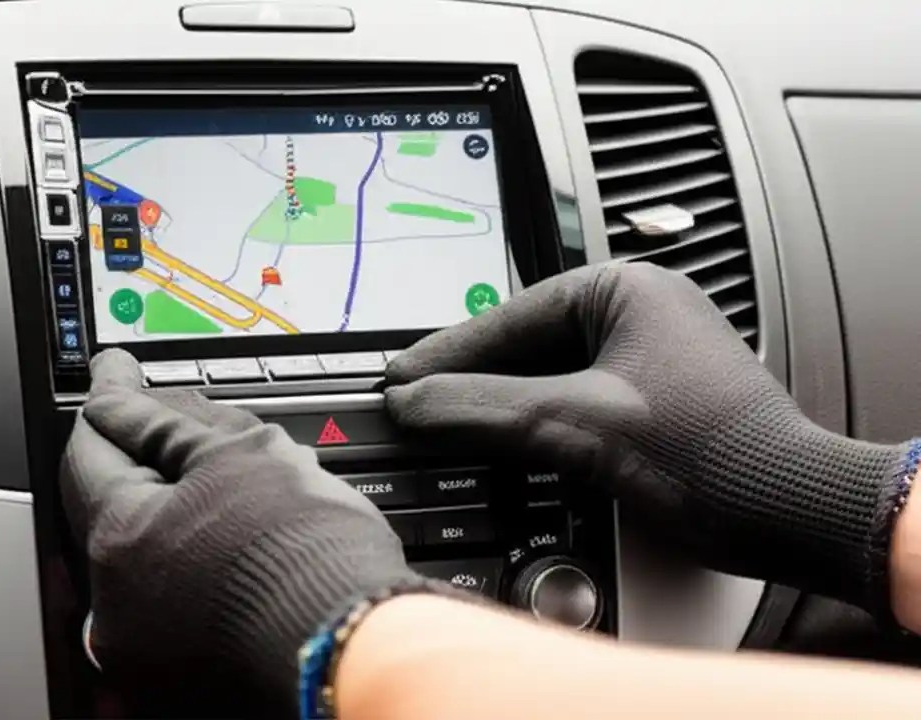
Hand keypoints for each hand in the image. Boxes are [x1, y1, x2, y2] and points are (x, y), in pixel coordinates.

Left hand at [61, 350, 417, 716]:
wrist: (363, 643)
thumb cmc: (310, 554)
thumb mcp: (236, 456)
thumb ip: (159, 423)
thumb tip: (114, 396)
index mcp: (118, 544)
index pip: (88, 451)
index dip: (109, 402)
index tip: (119, 375)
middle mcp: (114, 607)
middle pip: (112, 505)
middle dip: (143, 459)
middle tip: (180, 425)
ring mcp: (146, 647)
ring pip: (145, 551)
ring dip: (173, 511)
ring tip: (230, 484)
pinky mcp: (182, 673)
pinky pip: (171, 596)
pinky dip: (192, 559)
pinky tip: (238, 538)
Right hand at [385, 263, 906, 614]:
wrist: (789, 511)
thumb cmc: (707, 452)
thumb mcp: (573, 424)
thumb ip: (483, 408)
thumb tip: (415, 401)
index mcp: (626, 289)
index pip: (510, 316)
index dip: (448, 352)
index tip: (403, 377)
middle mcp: (641, 310)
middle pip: (527, 343)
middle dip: (472, 378)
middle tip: (415, 402)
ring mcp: (651, 354)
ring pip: (549, 374)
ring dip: (501, 402)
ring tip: (448, 423)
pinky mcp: (656, 398)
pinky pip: (575, 398)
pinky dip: (536, 420)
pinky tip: (506, 441)